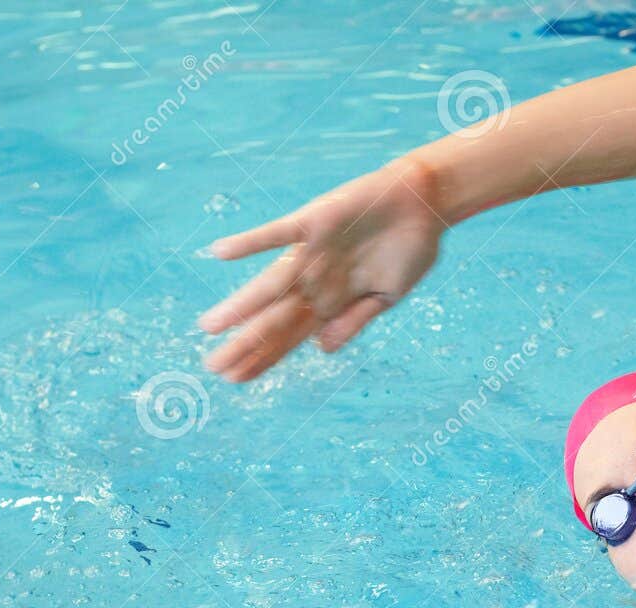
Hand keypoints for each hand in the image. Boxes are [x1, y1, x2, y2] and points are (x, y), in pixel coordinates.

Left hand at [200, 158, 442, 380]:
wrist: (424, 202)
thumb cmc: (408, 249)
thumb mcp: (387, 296)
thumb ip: (355, 320)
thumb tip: (322, 349)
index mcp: (332, 301)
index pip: (290, 335)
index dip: (264, 357)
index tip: (237, 379)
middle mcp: (315, 280)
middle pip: (274, 319)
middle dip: (246, 344)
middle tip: (213, 367)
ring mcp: (313, 253)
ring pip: (270, 285)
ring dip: (241, 306)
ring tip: (210, 326)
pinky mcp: (315, 222)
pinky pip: (279, 233)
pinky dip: (252, 243)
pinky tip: (221, 252)